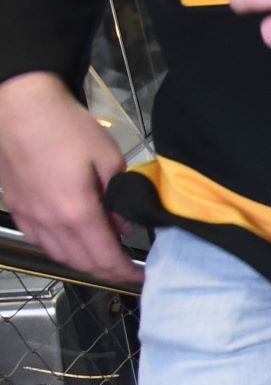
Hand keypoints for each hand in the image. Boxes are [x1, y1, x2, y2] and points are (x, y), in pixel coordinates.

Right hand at [0, 73, 141, 284]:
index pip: (104, 257)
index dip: (124, 272)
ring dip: (83, 262)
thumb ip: (118, 197)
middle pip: (80, 262)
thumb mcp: (108, 158)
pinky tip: (71, 241)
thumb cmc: (65, 127)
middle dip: (106, 271)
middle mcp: (48, 221)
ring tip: (103, 257)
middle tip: (125, 270)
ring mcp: (29, 215)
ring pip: (58, 255)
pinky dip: (59, 248)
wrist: (20, 107)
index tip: (140, 277)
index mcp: (75, 212)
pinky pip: (40, 240)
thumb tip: (122, 224)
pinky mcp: (17, 206)